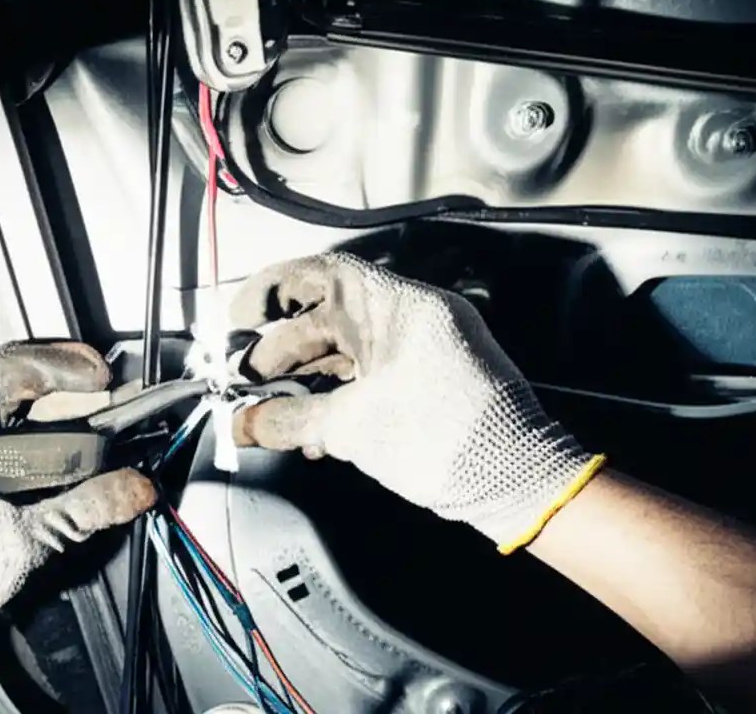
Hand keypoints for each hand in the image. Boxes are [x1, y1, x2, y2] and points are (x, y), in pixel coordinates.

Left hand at [0, 342, 155, 648]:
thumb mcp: (23, 539)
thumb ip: (85, 508)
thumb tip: (135, 487)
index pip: (5, 367)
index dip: (60, 365)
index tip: (101, 379)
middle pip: (12, 377)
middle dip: (65, 381)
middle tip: (108, 389)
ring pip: (10, 398)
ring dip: (56, 403)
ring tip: (99, 408)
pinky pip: (5, 422)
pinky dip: (41, 425)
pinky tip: (71, 437)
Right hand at [229, 253, 603, 552]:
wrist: (516, 481)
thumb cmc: (441, 439)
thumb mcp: (352, 429)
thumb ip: (288, 420)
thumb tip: (241, 424)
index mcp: (398, 306)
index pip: (323, 274)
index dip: (272, 291)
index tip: (238, 319)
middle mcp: (410, 317)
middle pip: (327, 318)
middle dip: (280, 351)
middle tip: (242, 379)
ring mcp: (420, 349)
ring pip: (345, 353)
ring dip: (304, 382)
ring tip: (268, 412)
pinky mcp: (426, 382)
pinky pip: (368, 377)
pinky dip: (335, 399)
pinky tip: (309, 434)